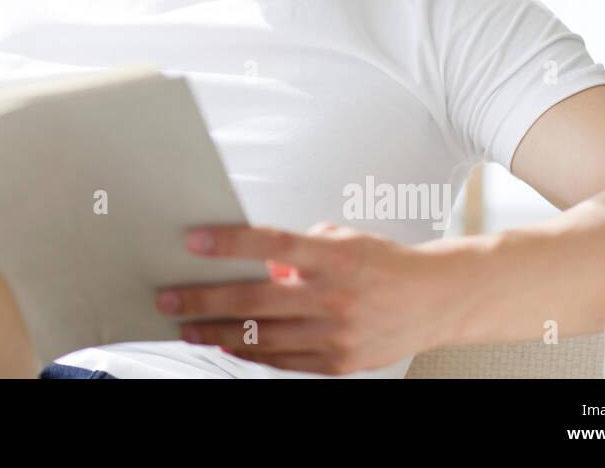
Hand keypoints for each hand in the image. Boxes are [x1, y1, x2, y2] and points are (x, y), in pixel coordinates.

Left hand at [154, 222, 461, 374]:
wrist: (437, 299)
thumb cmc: (383, 263)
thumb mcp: (341, 240)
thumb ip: (297, 250)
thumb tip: (257, 265)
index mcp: (333, 256)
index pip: (272, 244)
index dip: (230, 242)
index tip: (194, 240)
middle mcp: (333, 296)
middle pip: (254, 299)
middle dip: (203, 301)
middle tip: (168, 301)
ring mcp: (336, 333)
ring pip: (262, 337)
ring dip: (217, 332)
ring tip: (185, 328)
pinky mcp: (339, 362)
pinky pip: (283, 361)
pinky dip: (251, 354)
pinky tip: (226, 346)